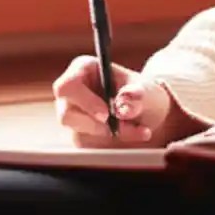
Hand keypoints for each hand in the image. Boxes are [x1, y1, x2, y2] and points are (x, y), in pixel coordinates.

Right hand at [52, 56, 172, 147]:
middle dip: (94, 125)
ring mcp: (73, 114)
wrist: (148, 113)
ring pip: (78, 133)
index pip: (68, 86)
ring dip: (109, 135)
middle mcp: (72, 92)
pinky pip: (89, 146)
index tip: (106, 114)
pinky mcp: (79, 134)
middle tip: (117, 129)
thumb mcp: (146, 90)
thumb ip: (137, 95)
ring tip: (137, 129)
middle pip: (66, 114)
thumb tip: (124, 103)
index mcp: (83, 69)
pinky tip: (132, 134)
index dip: (84, 101)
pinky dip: (112, 144)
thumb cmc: (143, 93)